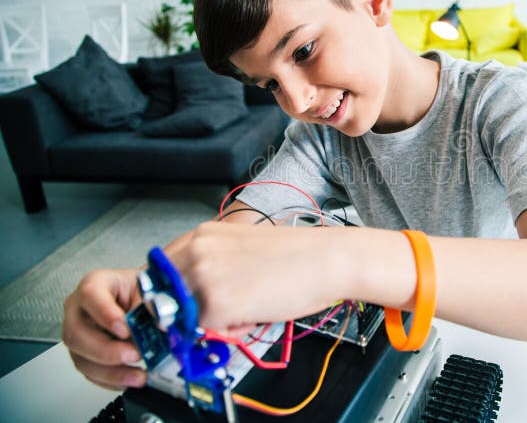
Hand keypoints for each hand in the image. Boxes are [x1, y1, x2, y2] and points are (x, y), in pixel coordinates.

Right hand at [62, 269, 145, 389]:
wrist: (144, 300)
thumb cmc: (143, 291)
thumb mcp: (151, 290)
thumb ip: (153, 305)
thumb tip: (161, 323)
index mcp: (96, 284)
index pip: (91, 295)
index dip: (106, 315)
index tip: (126, 330)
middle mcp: (79, 309)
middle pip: (77, 333)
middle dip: (106, 350)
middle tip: (134, 355)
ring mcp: (79, 333)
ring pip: (81, 357)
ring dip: (111, 371)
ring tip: (139, 375)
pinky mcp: (84, 354)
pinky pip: (90, 372)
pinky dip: (112, 379)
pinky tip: (131, 378)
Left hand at [170, 222, 346, 331]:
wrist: (326, 260)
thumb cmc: (295, 255)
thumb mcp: (240, 247)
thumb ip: (210, 264)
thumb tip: (190, 293)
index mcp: (202, 235)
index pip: (159, 271)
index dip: (168, 293)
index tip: (175, 306)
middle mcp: (197, 252)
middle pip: (164, 296)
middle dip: (186, 311)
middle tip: (217, 312)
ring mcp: (204, 277)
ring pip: (185, 315)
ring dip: (210, 320)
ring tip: (244, 307)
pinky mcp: (217, 304)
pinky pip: (207, 330)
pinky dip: (228, 331)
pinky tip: (254, 314)